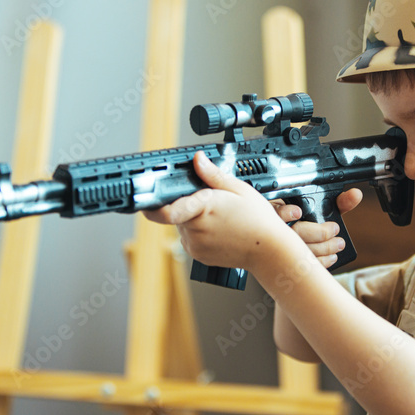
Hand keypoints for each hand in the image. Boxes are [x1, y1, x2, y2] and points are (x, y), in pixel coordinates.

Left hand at [143, 151, 291, 272]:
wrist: (269, 250)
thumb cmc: (258, 221)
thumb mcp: (239, 189)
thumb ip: (213, 174)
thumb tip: (197, 159)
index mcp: (202, 209)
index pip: (167, 210)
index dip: (152, 206)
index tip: (144, 201)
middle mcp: (195, 229)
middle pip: (176, 212)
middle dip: (186, 205)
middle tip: (210, 203)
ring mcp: (196, 245)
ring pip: (182, 226)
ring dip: (193, 219)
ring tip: (220, 218)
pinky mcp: (198, 256)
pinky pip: (190, 239)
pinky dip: (199, 233)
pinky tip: (220, 230)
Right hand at [274, 189, 362, 268]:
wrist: (297, 243)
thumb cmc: (307, 223)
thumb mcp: (320, 209)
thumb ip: (338, 202)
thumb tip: (356, 194)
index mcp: (279, 211)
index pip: (275, 211)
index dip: (284, 212)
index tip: (298, 212)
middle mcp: (275, 230)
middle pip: (291, 234)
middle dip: (317, 233)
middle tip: (335, 230)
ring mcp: (278, 250)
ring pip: (297, 252)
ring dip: (322, 249)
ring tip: (338, 244)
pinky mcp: (289, 265)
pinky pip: (303, 267)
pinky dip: (320, 262)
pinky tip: (331, 258)